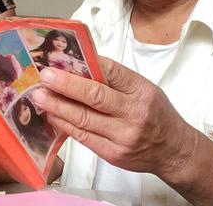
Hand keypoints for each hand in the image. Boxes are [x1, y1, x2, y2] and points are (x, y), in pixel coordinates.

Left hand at [31, 56, 197, 180]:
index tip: (63, 58)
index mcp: (141, 92)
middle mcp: (133, 114)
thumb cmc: (156, 114)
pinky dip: (65, 124)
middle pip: (94, 96)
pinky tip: (52, 115)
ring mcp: (122, 137)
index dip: (85, 64)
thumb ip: (116, 79)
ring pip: (84, 119)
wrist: (173, 151)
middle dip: (65, 85)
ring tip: (40, 95)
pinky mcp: (112, 154)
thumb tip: (81, 64)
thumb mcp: (144, 89)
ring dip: (58, 106)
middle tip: (44, 76)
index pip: (111, 72)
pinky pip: (83, 137)